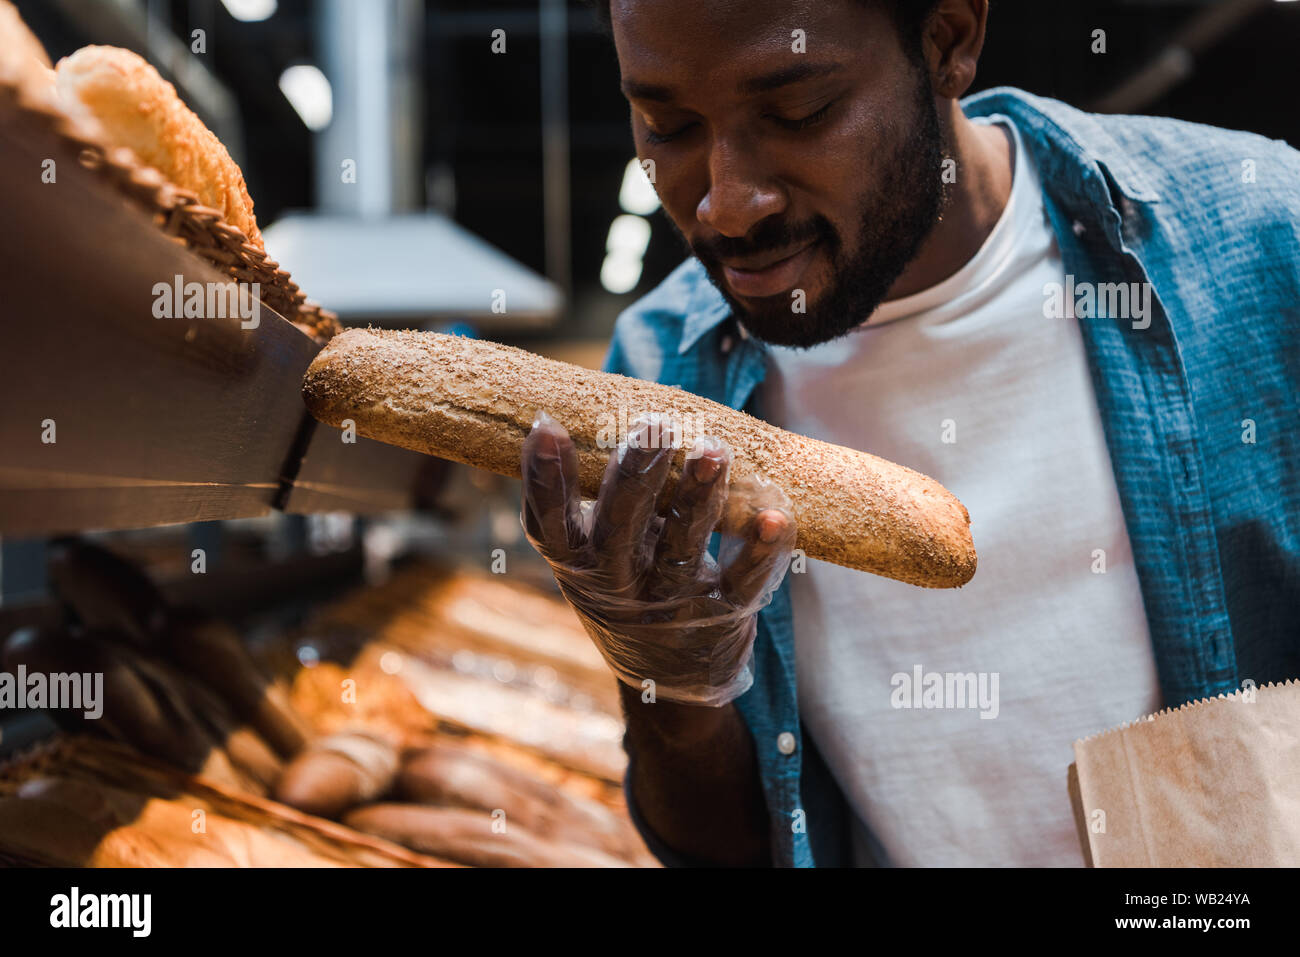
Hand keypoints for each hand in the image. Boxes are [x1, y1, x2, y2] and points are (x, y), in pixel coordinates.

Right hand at [520, 411, 796, 705]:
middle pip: (619, 529)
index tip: (547, 427)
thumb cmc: (626, 579)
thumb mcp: (594, 549)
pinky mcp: (722, 614)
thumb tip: (582, 402)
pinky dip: (761, 551)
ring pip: (682, 549)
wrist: (668, 673)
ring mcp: (669, 603)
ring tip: (713, 451)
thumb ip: (595, 494)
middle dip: (636, 476)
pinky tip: (774, 517)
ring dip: (699, 498)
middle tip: (653, 426)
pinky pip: (743, 581)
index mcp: (576, 561)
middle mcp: (616, 584)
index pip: (548, 522)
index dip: (545, 478)